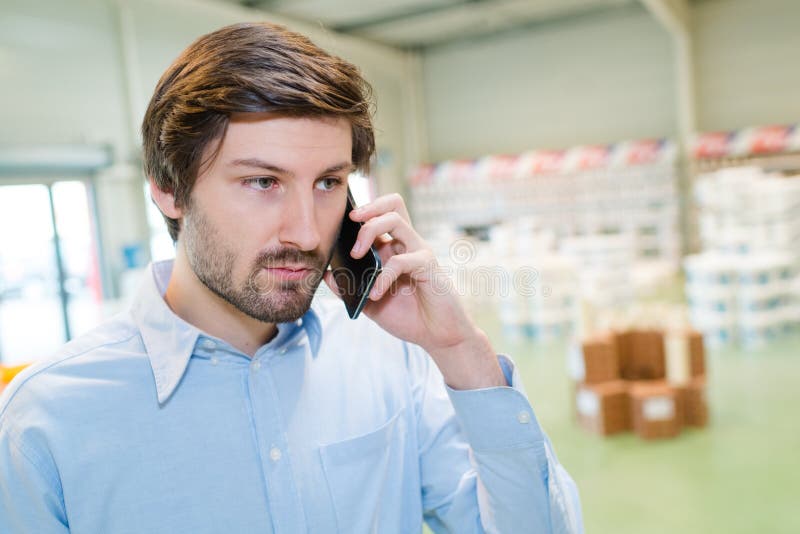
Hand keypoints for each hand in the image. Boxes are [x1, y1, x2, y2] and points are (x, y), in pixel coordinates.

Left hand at [323, 193, 504, 389]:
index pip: (382, 213)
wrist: (437, 336)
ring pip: (395, 220)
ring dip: (369, 232)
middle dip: (368, 208)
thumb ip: (349, 288)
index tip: (341, 220)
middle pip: (392, 204)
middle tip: (350, 221)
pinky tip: (374, 295)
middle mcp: (407, 244)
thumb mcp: (370, 303)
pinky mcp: (428, 265)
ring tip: (355, 255)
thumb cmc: (408, 316)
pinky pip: (400, 261)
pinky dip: (382, 277)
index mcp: (393, 248)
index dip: (363, 209)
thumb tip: (324, 274)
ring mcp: (419, 251)